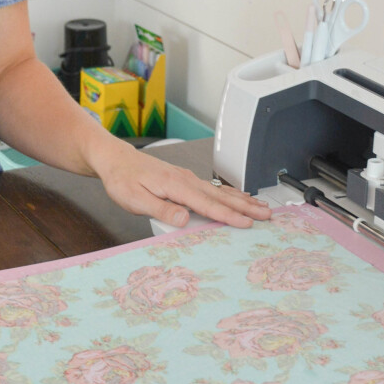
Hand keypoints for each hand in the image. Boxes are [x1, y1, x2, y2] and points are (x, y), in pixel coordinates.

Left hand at [90, 138, 271, 229]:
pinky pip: (213, 188)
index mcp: (176, 185)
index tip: (247, 223)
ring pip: (220, 191)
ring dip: (242, 200)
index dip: (229, 216)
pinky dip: (230, 194)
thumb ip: (160, 209)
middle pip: (221, 196)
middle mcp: (185, 180)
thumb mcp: (135, 199)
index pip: (207, 205)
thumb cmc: (122, 179)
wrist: (115, 160)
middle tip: (267, 215)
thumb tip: (183, 219)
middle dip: (246, 206)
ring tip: (261, 207)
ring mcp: (187, 178)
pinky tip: (237, 197)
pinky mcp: (185, 180)